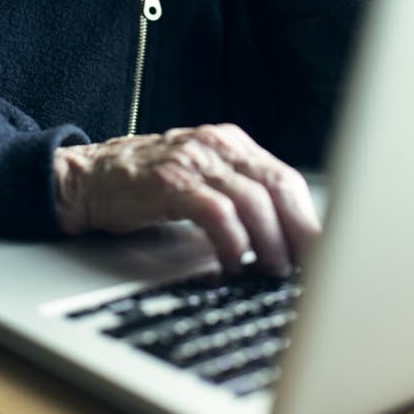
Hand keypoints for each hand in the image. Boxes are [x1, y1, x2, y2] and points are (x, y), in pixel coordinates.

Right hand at [54, 124, 320, 274]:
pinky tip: (231, 263)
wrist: (90, 176)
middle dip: (299, 231)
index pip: (286, 179)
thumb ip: (240, 196)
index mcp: (232, 144)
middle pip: (278, 185)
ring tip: (272, 270)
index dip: (308, 218)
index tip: (323, 252)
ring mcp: (194, 160)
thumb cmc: (149, 184)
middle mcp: (218, 145)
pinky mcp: (170, 181)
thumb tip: (286, 241)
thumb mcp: (202, 179)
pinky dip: (231, 242)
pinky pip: (216, 212)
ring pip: (253, 199)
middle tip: (308, 267)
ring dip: (269, 242)